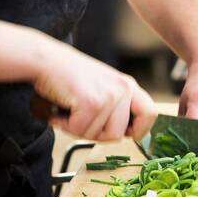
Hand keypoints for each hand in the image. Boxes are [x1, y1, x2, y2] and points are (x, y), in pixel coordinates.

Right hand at [33, 38, 156, 141]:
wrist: (46, 60)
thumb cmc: (69, 76)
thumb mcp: (103, 87)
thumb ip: (116, 107)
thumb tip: (122, 134)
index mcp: (127, 85)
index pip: (150, 114)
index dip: (139, 130)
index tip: (125, 135)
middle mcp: (123, 89)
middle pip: (118, 134)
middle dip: (96, 134)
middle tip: (81, 119)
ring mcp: (109, 96)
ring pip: (98, 136)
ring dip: (78, 128)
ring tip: (70, 109)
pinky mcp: (92, 103)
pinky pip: (80, 131)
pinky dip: (65, 125)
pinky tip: (61, 109)